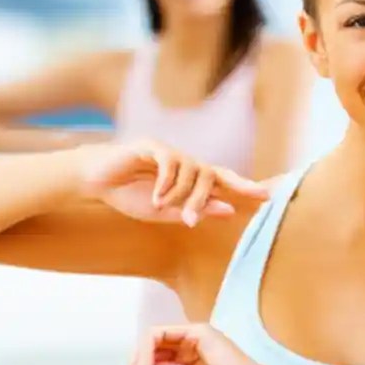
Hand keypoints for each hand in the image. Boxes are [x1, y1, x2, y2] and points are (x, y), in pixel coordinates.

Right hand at [77, 140, 269, 226]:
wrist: (96, 181)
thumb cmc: (130, 195)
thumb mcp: (165, 211)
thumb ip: (194, 211)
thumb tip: (229, 211)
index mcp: (190, 179)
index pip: (224, 179)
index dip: (245, 186)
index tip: (267, 195)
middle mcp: (185, 162)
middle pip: (212, 175)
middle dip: (209, 196)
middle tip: (194, 218)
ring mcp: (170, 153)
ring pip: (191, 171)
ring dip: (180, 195)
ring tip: (162, 208)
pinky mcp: (152, 147)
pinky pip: (170, 163)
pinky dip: (166, 184)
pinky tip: (156, 198)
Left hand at [130, 323, 275, 364]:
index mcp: (188, 355)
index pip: (156, 355)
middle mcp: (188, 342)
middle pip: (151, 344)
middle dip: (138, 364)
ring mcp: (192, 335)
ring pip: (152, 337)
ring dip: (140, 358)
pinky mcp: (195, 331)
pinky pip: (159, 334)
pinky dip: (147, 350)